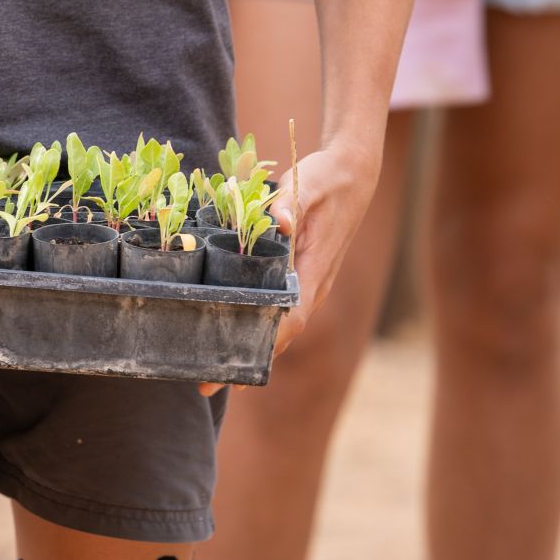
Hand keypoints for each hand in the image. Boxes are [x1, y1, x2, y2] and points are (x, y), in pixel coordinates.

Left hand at [198, 143, 379, 396]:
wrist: (352, 174)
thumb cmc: (326, 179)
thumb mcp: (306, 185)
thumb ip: (290, 204)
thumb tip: (279, 221)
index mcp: (313, 271)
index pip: (290, 319)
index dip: (264, 346)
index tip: (235, 368)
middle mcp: (314, 286)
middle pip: (281, 336)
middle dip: (247, 362)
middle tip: (207, 386)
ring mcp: (310, 285)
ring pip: (280, 328)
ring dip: (250, 351)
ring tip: (212, 374)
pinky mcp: (303, 279)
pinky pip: (279, 313)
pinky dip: (257, 330)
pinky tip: (231, 337)